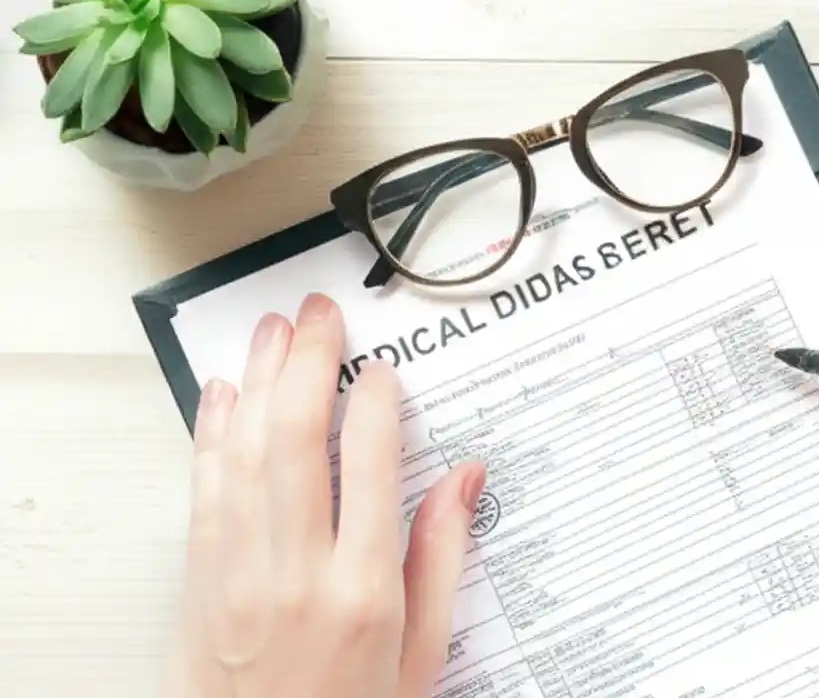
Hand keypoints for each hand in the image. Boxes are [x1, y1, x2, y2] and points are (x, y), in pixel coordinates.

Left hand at [172, 293, 484, 697]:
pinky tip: (227, 394)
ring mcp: (239, 572)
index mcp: (364, 590)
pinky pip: (205, 487)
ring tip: (276, 330)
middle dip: (310, 361)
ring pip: (245, 449)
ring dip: (260, 379)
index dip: (376, 400)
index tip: (384, 371)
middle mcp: (296, 571)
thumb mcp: (423, 656)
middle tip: (322, 315)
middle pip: (295, 436)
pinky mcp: (201, 579)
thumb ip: (441, 560)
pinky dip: (213, 431)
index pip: (368, 461)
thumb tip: (465, 478)